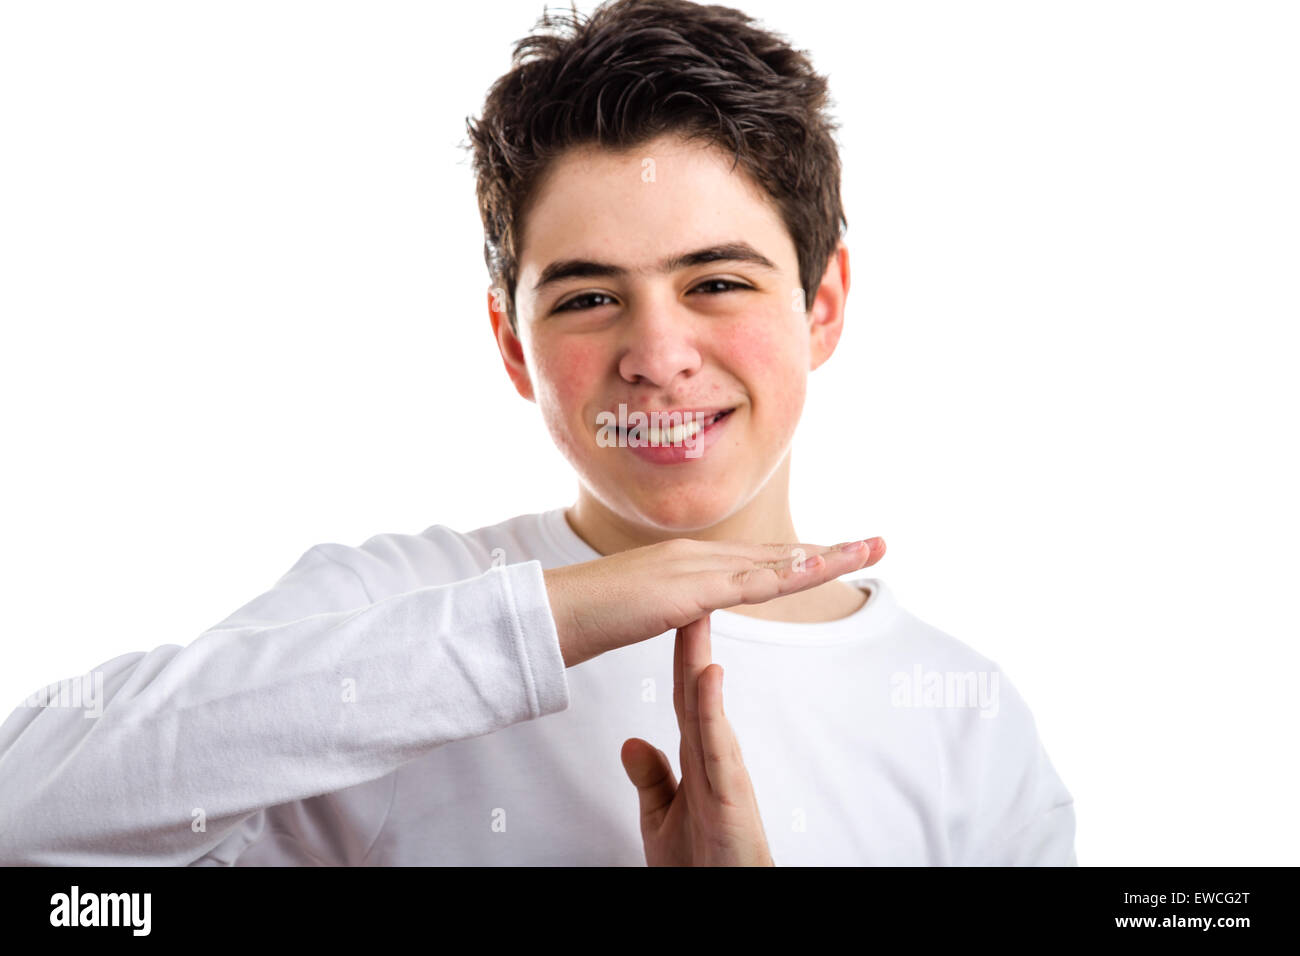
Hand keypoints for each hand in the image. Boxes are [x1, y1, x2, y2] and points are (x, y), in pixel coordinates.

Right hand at [545, 536, 883, 666]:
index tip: (840, 554)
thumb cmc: (589, 616)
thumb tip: (686, 608)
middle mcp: (699, 555)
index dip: (802, 556)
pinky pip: (749, 585)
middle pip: (778, 553)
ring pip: (774, 563)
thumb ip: (670, 605)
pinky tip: (819, 570)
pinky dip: (788, 576)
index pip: (759, 561)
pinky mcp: (687, 590)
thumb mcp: (642, 609)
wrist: (553, 613)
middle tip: (879, 544)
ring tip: (871, 550)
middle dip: (830, 550)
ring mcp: (694, 568)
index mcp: (690, 562)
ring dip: (826, 556)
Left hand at [620, 613, 773, 865]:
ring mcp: (725, 773)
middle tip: (687, 589)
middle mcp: (715, 756)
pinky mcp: (732, 795)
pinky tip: (709, 675)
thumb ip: (651, 780)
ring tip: (696, 615)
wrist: (726, 904)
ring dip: (702, 660)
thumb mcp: (661, 818)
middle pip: (698, 688)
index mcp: (698, 757)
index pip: (685, 693)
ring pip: (710, 707)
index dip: (677, 653)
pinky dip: (711, 708)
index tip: (670, 610)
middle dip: (691, 639)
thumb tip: (632, 742)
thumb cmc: (701, 867)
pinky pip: (718, 745)